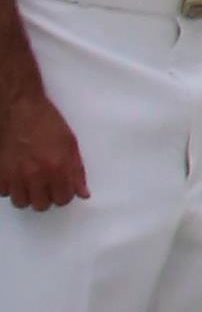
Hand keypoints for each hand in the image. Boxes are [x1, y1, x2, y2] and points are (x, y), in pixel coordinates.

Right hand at [0, 76, 86, 210]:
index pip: (63, 199)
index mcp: (57, 168)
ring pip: (21, 202)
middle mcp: (36, 174)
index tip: (61, 186)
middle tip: (45, 183)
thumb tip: (83, 193)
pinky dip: (9, 187)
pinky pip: (3, 192)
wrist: (19, 107)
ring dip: (27, 194)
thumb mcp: (70, 143)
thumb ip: (77, 171)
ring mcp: (14, 174)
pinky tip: (15, 175)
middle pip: (42, 205)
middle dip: (46, 196)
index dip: (63, 193)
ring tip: (29, 181)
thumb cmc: (45, 121)